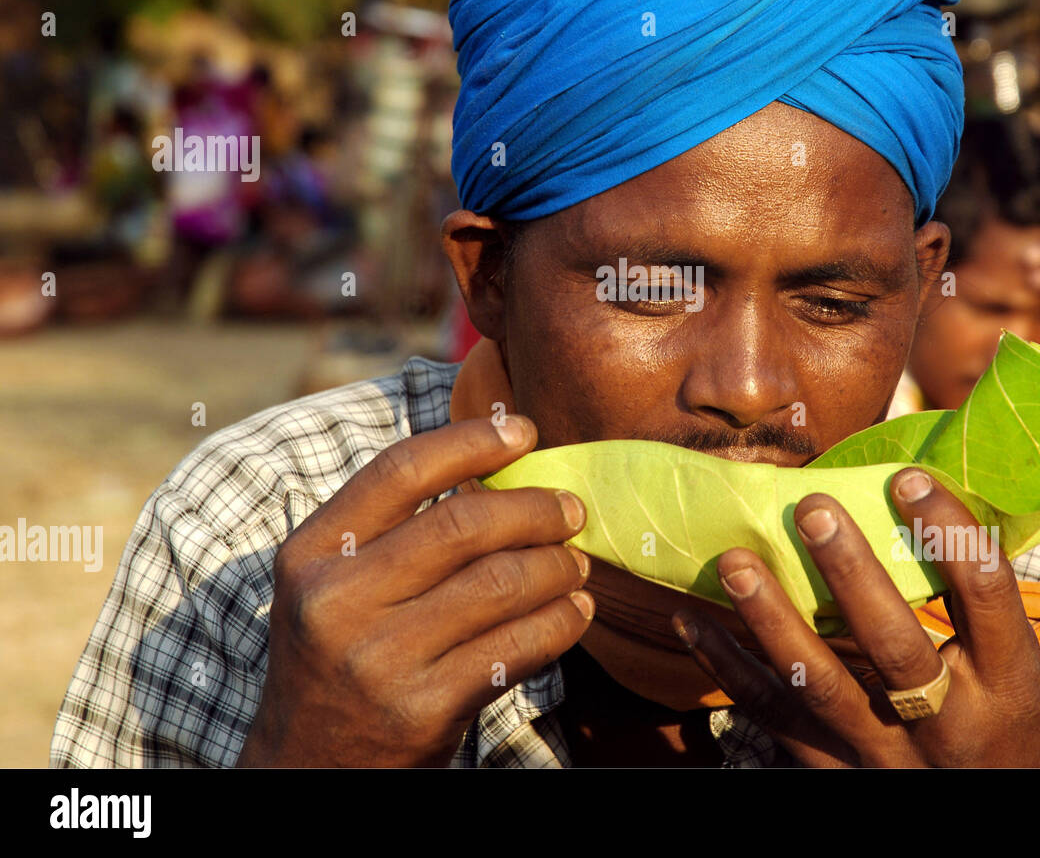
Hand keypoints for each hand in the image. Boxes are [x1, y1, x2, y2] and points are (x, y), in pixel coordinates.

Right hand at [236, 415, 593, 766]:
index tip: (524, 430)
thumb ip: (392, 529)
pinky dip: (560, 622)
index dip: (472, 440)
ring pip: (500, 583)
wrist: (309, 767)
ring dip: (557, 566)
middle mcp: (336, 601)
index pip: (400, 471)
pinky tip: (573, 612)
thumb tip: (501, 465)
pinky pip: (517, 646)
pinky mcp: (424, 708)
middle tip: (570, 510)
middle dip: (536, 509)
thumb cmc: (339, 655)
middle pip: (464, 524)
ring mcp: (379, 658)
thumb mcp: (334, 585)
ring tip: (574, 564)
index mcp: (311, 554)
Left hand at [671, 468, 1039, 766]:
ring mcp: (886, 754)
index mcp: (1009, 686)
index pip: (984, 596)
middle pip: (896, 645)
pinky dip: (728, 668)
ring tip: (735, 562)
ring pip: (824, 686)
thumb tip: (921, 495)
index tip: (907, 479)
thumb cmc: (1002, 723)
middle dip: (851, 574)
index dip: (948, 533)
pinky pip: (774, 716)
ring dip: (772, 620)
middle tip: (812, 509)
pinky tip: (694, 622)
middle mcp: (948, 724)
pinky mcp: (834, 770)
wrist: (989, 812)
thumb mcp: (1014, 670)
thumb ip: (973, 603)